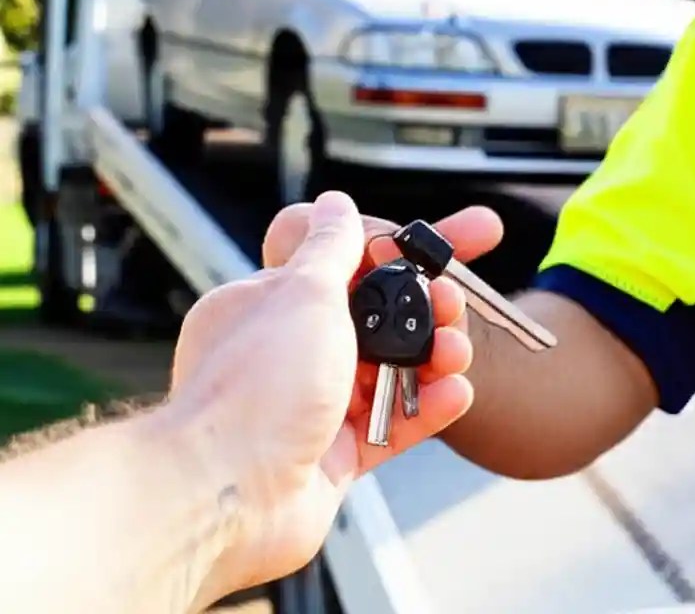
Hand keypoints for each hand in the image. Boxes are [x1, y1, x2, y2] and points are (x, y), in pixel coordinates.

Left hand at [162, 191, 502, 602]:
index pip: (344, 261)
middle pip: (375, 317)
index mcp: (271, 303)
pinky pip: (395, 424)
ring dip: (433, 357)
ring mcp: (314, 405)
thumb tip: (334, 203)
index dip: (395, 249)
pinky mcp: (336, 455)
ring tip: (456, 352)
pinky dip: (428, 408)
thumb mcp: (303, 294)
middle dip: (425, 307)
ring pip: (391, 371)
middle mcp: (290, 352)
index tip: (436, 244)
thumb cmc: (253, 393)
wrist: (232, 497)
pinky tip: (453, 393)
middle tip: (455, 304)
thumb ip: (330, 247)